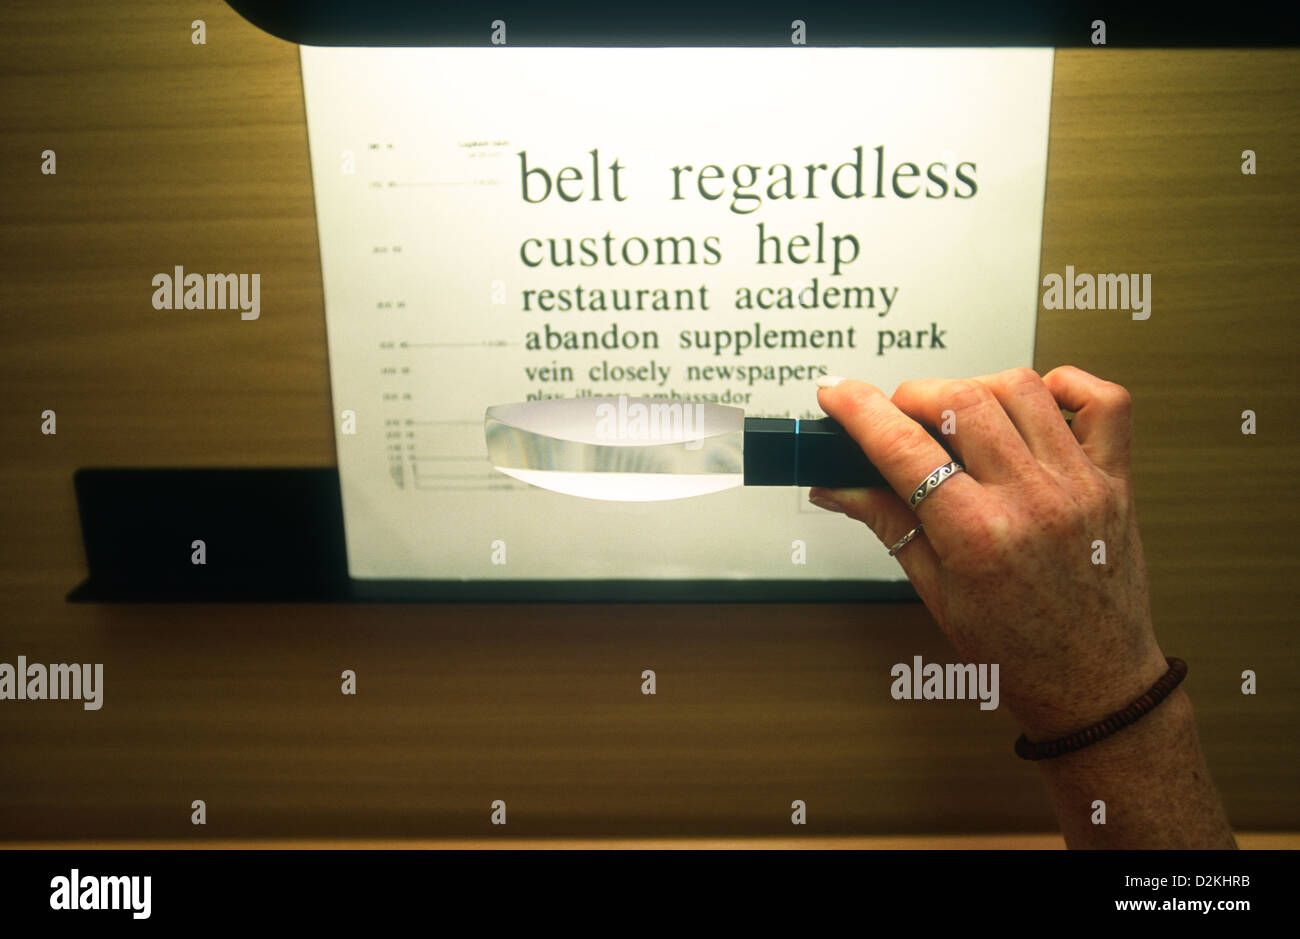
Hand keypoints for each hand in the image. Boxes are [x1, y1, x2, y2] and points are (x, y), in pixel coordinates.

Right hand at [811, 366, 1168, 740]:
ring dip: (975, 387)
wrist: (1092, 685)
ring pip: (1021, 388)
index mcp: (978, 536)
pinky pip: (1104, 399)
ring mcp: (1078, 484)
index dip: (858, 410)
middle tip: (899, 418)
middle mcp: (1031, 501)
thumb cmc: (1016, 650)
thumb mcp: (934, 590)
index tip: (836, 394)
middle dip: (913, 396)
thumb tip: (834, 486)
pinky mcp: (1115, 480)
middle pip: (960, 401)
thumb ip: (886, 522)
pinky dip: (1065, 384)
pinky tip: (1035, 402)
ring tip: (959, 415)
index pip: (903, 448)